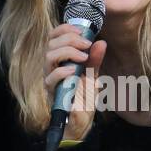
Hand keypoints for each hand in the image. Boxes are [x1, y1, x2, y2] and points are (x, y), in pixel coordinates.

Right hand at [43, 23, 106, 141]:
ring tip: (83, 57)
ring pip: (49, 56)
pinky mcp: (51, 92)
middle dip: (70, 39)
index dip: (64, 28)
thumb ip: (95, 60)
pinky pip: (51, 78)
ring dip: (67, 52)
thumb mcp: (93, 75)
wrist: (80, 121)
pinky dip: (63, 71)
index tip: (81, 30)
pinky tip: (74, 71)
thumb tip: (101, 42)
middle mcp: (52, 66)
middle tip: (86, 44)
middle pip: (51, 43)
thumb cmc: (83, 98)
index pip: (54, 36)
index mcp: (60, 59)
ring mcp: (50, 78)